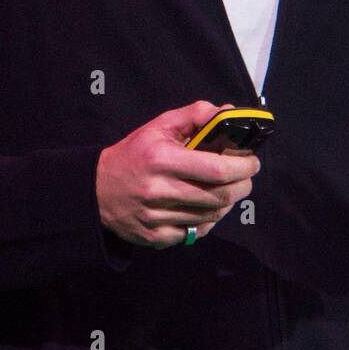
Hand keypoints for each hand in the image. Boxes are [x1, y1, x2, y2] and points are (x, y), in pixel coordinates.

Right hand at [95, 100, 260, 248]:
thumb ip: (195, 115)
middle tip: (246, 178)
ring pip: (211, 216)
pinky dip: (208, 221)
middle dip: (242, 186)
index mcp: (162, 159)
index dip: (242, 167)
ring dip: (228, 203)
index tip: (252, 162)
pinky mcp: (155, 238)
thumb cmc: (134, 153)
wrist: (96, 190)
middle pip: (219, 196)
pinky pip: (194, 233)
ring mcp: (157, 218)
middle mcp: (159, 190)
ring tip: (229, 190)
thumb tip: (228, 112)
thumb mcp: (159, 126)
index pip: (216, 168)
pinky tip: (207, 208)